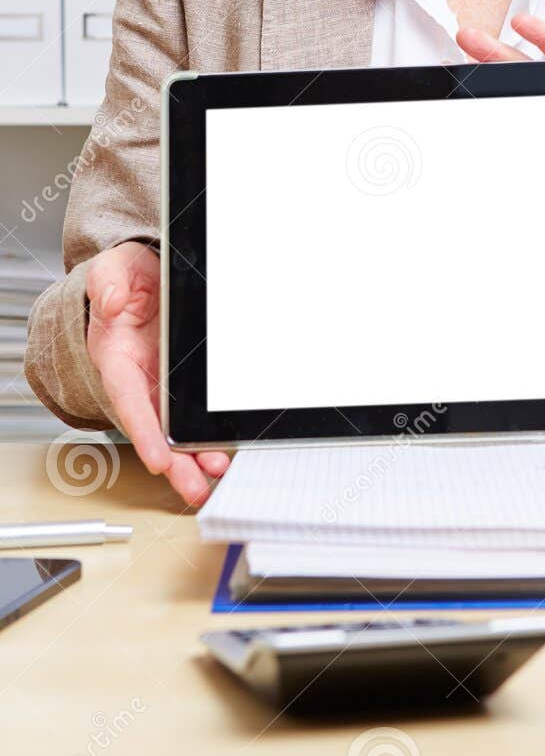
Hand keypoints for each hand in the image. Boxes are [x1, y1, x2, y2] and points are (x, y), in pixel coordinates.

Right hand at [84, 242, 229, 506]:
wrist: (144, 273)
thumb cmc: (125, 278)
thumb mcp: (113, 270)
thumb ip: (108, 283)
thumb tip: (113, 301)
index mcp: (117, 357)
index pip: (129, 400)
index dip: (144, 431)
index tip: (159, 459)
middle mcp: (140, 377)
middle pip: (156, 427)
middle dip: (175, 461)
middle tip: (195, 486)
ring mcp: (163, 382)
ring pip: (177, 427)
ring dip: (195, 454)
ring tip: (215, 472)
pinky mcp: (184, 381)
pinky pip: (195, 411)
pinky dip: (208, 433)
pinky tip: (225, 449)